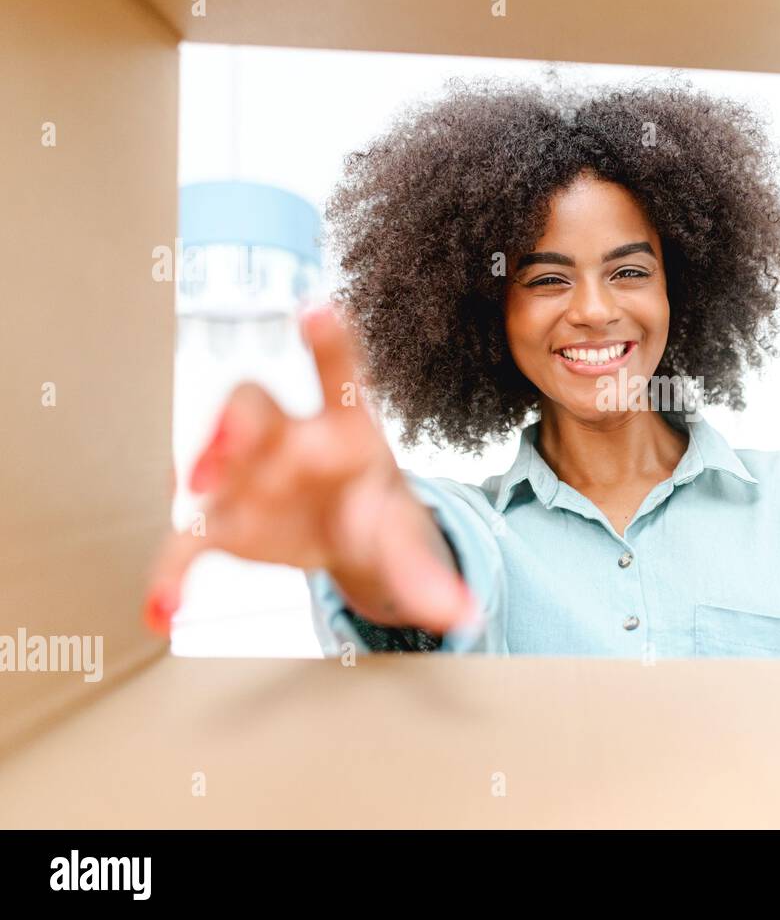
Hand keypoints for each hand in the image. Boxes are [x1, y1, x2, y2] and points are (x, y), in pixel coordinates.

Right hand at [143, 307, 475, 637]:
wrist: (346, 537)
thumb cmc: (374, 512)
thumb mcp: (404, 536)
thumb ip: (426, 574)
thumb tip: (466, 614)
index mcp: (344, 428)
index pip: (339, 375)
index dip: (329, 342)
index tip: (318, 310)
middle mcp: (288, 438)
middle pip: (255, 405)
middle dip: (240, 419)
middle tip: (236, 438)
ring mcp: (248, 475)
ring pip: (214, 455)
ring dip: (204, 468)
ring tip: (202, 491)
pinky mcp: (222, 521)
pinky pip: (188, 539)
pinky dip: (173, 570)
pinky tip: (167, 606)